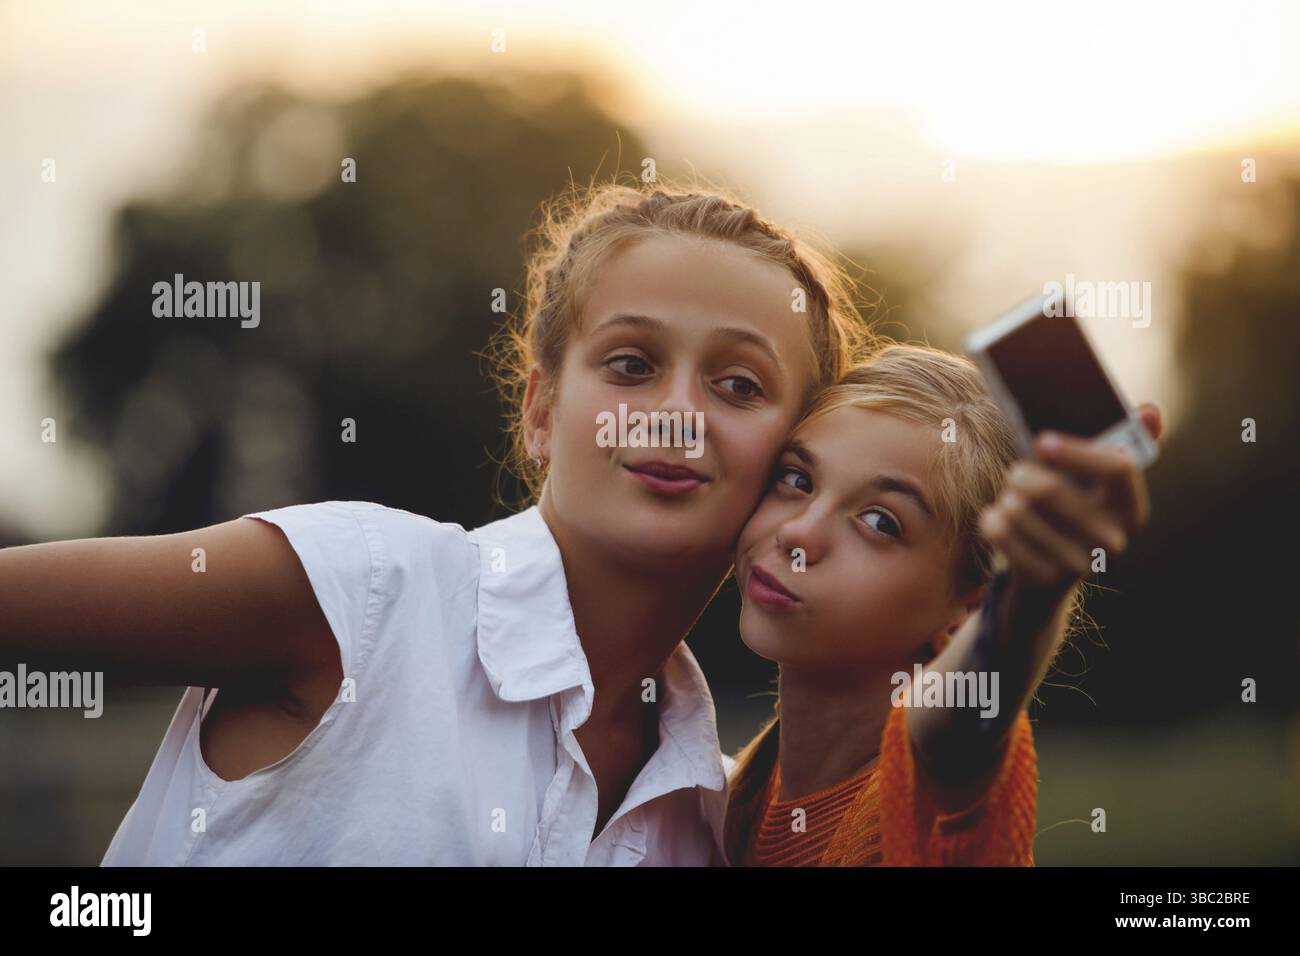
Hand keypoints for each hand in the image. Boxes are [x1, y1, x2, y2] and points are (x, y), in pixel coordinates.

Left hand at [978, 403, 1161, 593]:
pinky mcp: (1045, 580)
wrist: (1049, 575)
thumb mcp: (1092, 480)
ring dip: (1006, 497)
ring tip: (1013, 501)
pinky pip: (1001, 533)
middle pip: (1050, 489)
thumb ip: (1119, 442)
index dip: (1077, 451)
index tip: (1041, 442)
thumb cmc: (1070, 509)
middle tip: (1015, 473)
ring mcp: (1081, 564)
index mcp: (1131, 506)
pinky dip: (991, 519)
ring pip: (1018, 510)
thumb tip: (1151, 412)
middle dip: (1020, 474)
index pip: (1118, 468)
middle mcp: (1113, 538)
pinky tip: (999, 519)